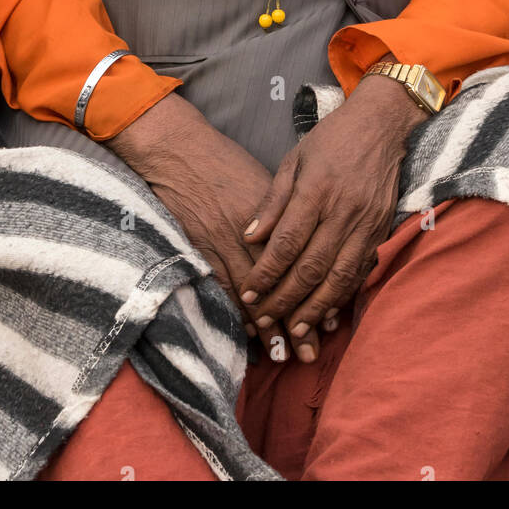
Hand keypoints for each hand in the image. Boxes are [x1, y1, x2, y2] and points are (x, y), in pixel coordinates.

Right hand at [111, 91, 319, 362]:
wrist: (179, 152)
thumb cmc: (225, 161)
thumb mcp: (267, 179)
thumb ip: (288, 214)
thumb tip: (313, 241)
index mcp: (274, 214)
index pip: (301, 263)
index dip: (315, 294)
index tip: (329, 321)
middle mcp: (251, 233)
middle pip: (278, 285)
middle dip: (293, 322)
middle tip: (308, 353)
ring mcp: (221, 242)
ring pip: (249, 294)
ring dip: (264, 328)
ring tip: (280, 356)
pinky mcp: (198, 248)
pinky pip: (218, 288)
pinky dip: (232, 312)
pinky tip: (244, 333)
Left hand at [237, 71, 428, 340]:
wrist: (382, 126)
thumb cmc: (332, 139)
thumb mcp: (295, 159)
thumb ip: (273, 200)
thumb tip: (250, 236)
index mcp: (316, 190)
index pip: (287, 243)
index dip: (266, 273)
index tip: (247, 294)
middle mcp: (343, 211)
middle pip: (311, 267)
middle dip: (285, 299)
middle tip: (264, 320)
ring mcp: (366, 224)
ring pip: (339, 278)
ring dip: (315, 309)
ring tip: (295, 330)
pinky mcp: (381, 231)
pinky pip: (361, 272)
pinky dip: (343, 296)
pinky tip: (327, 312)